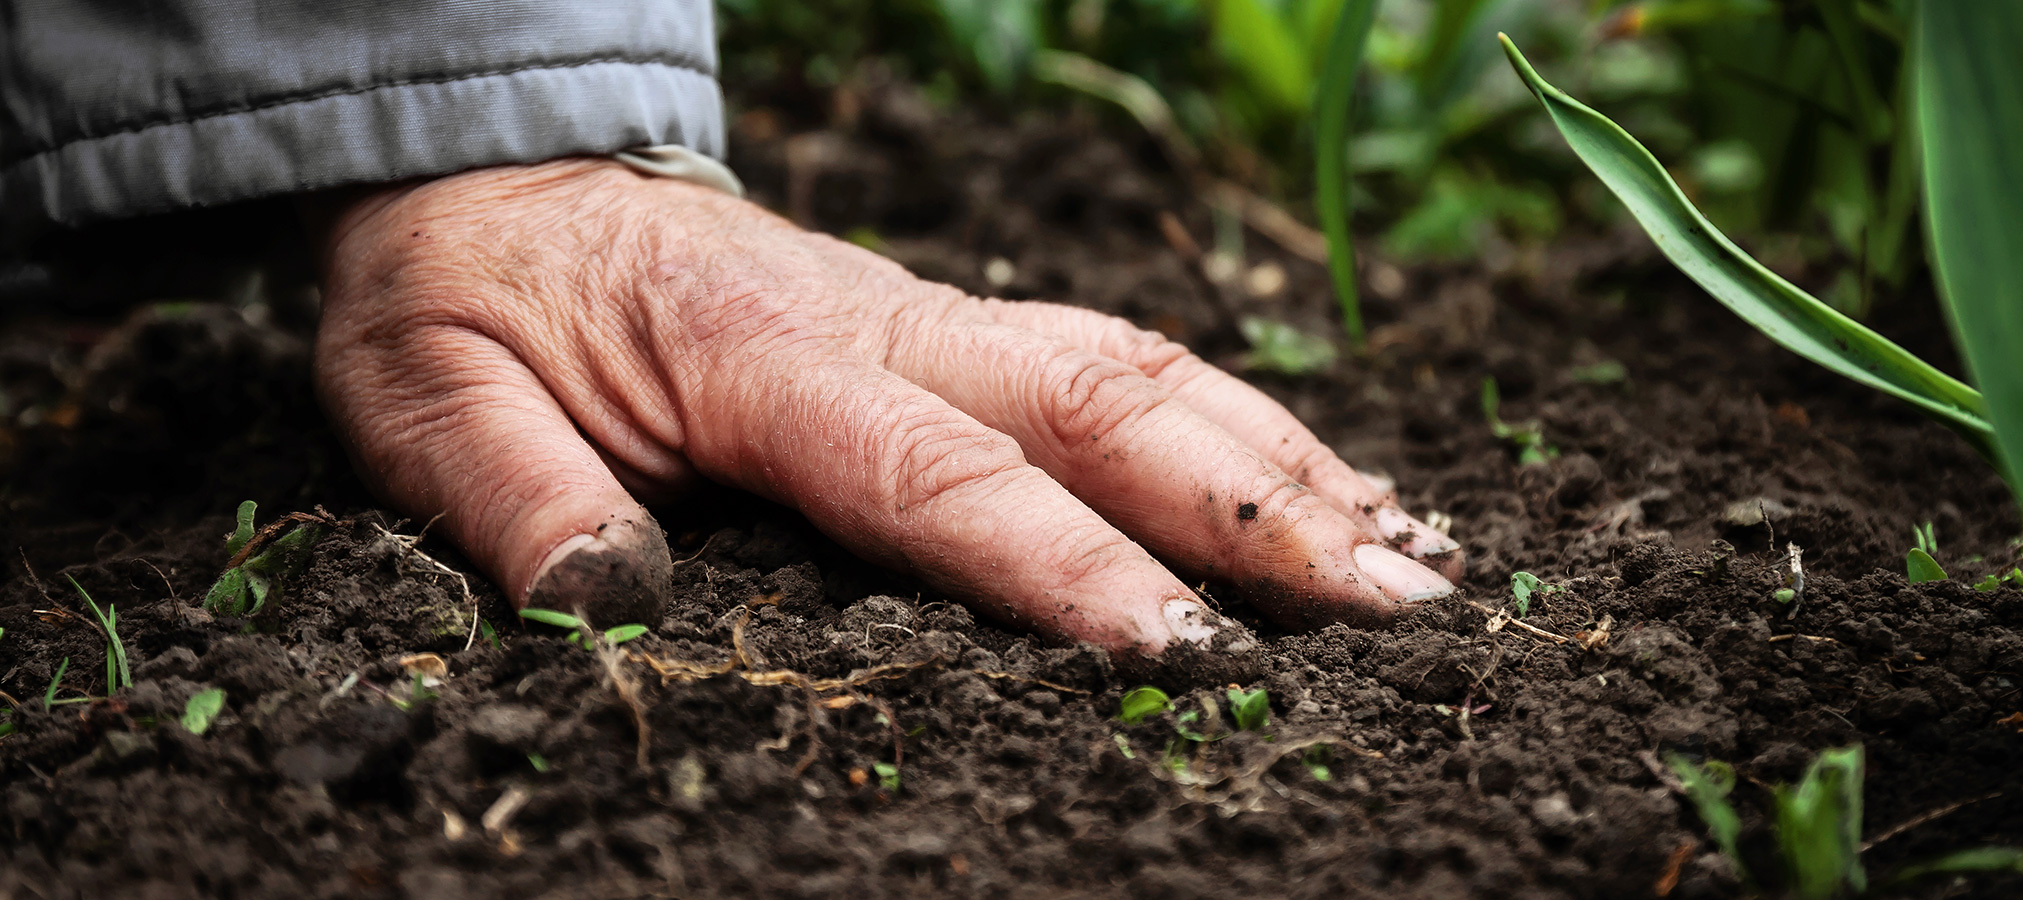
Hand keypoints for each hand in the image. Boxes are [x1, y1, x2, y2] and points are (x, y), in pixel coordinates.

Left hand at [312, 158, 1458, 653]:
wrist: (499, 180)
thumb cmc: (467, 301)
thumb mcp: (428, 402)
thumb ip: (517, 501)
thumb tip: (611, 608)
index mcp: (761, 355)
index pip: (939, 473)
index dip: (1065, 566)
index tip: (1184, 657)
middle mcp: (885, 322)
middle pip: (1103, 404)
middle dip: (1258, 509)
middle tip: (1402, 607)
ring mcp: (934, 315)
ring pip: (1144, 371)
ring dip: (1285, 460)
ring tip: (1416, 552)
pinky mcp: (954, 326)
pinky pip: (1121, 362)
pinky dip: (1241, 422)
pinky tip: (1322, 481)